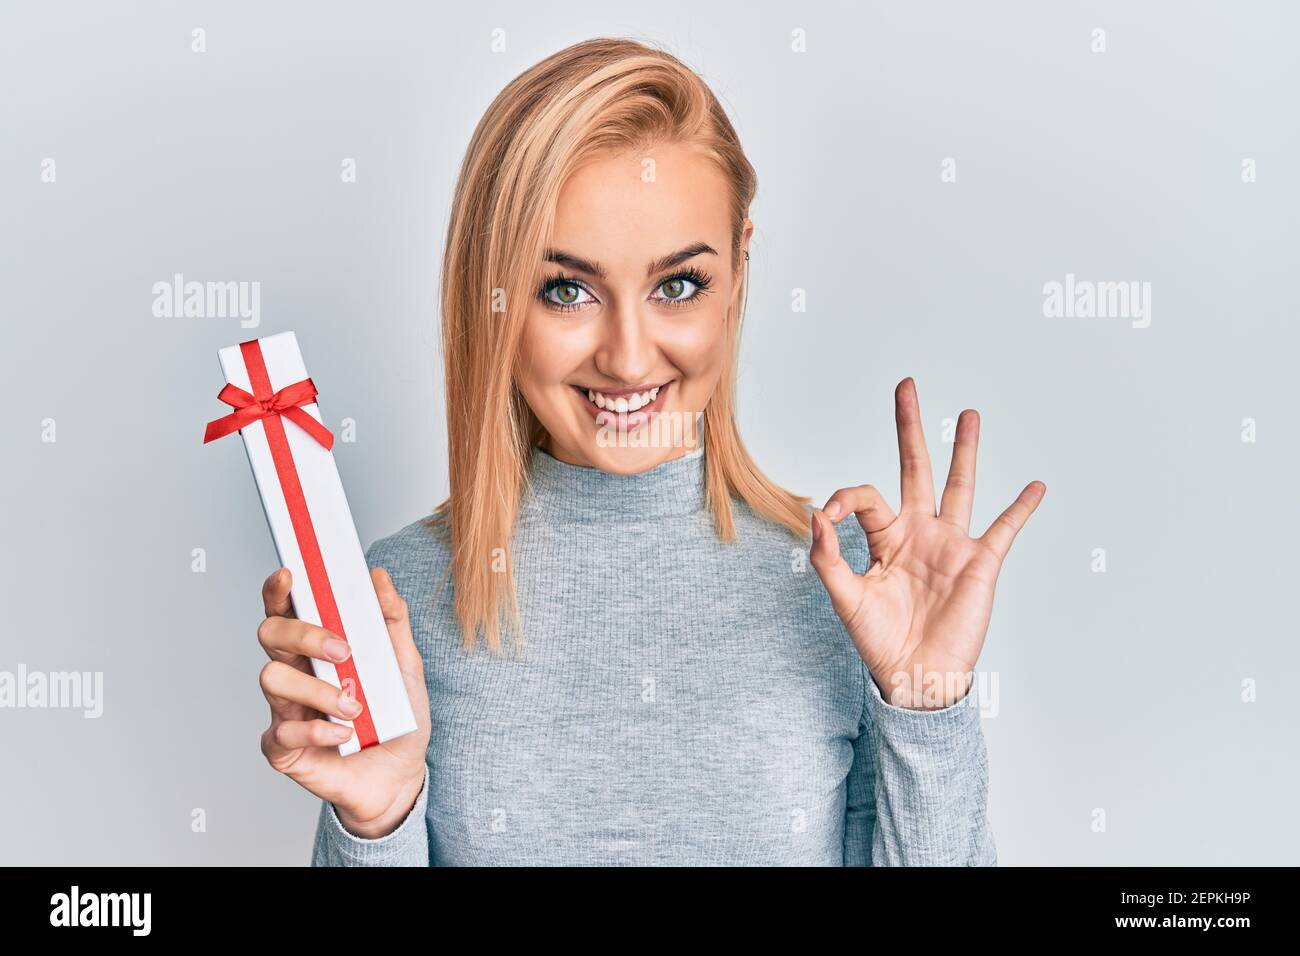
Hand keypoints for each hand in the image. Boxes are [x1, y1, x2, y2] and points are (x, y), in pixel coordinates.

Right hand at [256, 566, 430, 837]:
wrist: (400, 775)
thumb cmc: (396, 717)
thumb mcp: (406, 666)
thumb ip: (392, 621)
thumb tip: (379, 578)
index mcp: (317, 647)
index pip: (288, 608)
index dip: (279, 589)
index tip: (290, 574)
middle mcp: (295, 672)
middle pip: (270, 633)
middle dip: (304, 634)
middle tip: (343, 650)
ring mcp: (284, 709)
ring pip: (272, 678)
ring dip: (317, 690)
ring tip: (354, 707)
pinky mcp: (282, 747)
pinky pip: (283, 730)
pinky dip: (317, 731)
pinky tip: (344, 735)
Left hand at [809, 377, 1044, 708]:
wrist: (915, 678)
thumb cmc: (879, 641)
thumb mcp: (845, 597)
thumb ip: (828, 557)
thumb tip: (817, 515)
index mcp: (885, 538)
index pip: (865, 497)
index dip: (843, 500)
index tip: (828, 516)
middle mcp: (919, 532)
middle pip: (916, 468)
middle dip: (910, 428)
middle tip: (906, 387)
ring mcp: (951, 544)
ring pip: (959, 486)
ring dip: (965, 450)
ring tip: (969, 414)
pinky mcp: (980, 563)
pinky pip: (1004, 529)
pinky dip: (1020, 508)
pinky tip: (1035, 486)